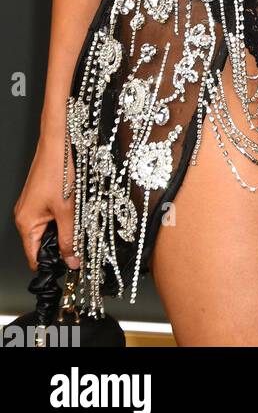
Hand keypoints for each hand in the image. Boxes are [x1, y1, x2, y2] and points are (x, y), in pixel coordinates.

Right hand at [14, 134, 79, 270]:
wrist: (56, 146)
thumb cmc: (57, 172)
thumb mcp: (67, 210)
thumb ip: (69, 238)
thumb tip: (71, 261)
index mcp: (26, 223)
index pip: (34, 257)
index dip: (51, 265)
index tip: (68, 267)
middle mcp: (24, 216)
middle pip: (41, 244)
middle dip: (60, 246)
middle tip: (78, 244)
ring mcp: (30, 207)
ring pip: (47, 230)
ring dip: (62, 231)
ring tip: (77, 224)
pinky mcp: (38, 199)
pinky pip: (48, 217)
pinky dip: (60, 219)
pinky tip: (72, 212)